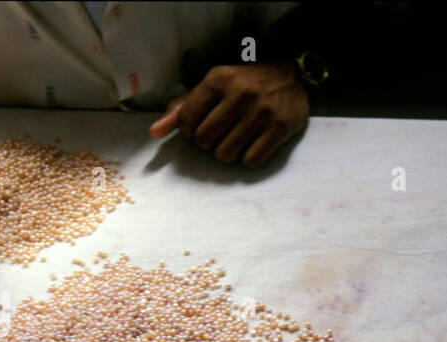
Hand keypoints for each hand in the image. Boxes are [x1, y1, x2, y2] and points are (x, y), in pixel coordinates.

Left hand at [150, 61, 308, 166]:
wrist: (292, 76)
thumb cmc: (246, 82)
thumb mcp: (214, 85)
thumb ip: (183, 107)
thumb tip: (154, 133)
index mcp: (219, 79)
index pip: (187, 118)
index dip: (188, 132)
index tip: (197, 130)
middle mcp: (240, 94)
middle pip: (205, 140)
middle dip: (206, 143)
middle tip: (216, 136)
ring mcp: (262, 112)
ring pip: (226, 153)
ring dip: (225, 153)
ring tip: (232, 141)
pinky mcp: (279, 128)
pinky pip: (251, 159)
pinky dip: (247, 158)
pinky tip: (250, 145)